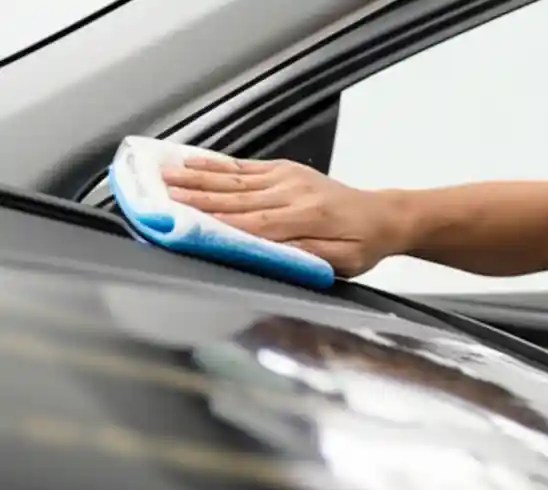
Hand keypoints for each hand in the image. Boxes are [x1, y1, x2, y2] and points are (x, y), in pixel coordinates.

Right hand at [162, 157, 406, 276]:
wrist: (383, 216)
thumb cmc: (363, 245)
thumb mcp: (341, 262)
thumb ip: (306, 256)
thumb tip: (268, 251)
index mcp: (308, 219)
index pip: (256, 223)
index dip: (220, 223)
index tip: (187, 223)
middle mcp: (294, 192)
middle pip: (237, 198)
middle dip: (196, 198)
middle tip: (158, 196)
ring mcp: (288, 177)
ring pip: (235, 179)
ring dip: (197, 178)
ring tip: (162, 175)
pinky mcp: (285, 170)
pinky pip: (244, 166)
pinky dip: (215, 164)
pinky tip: (190, 161)